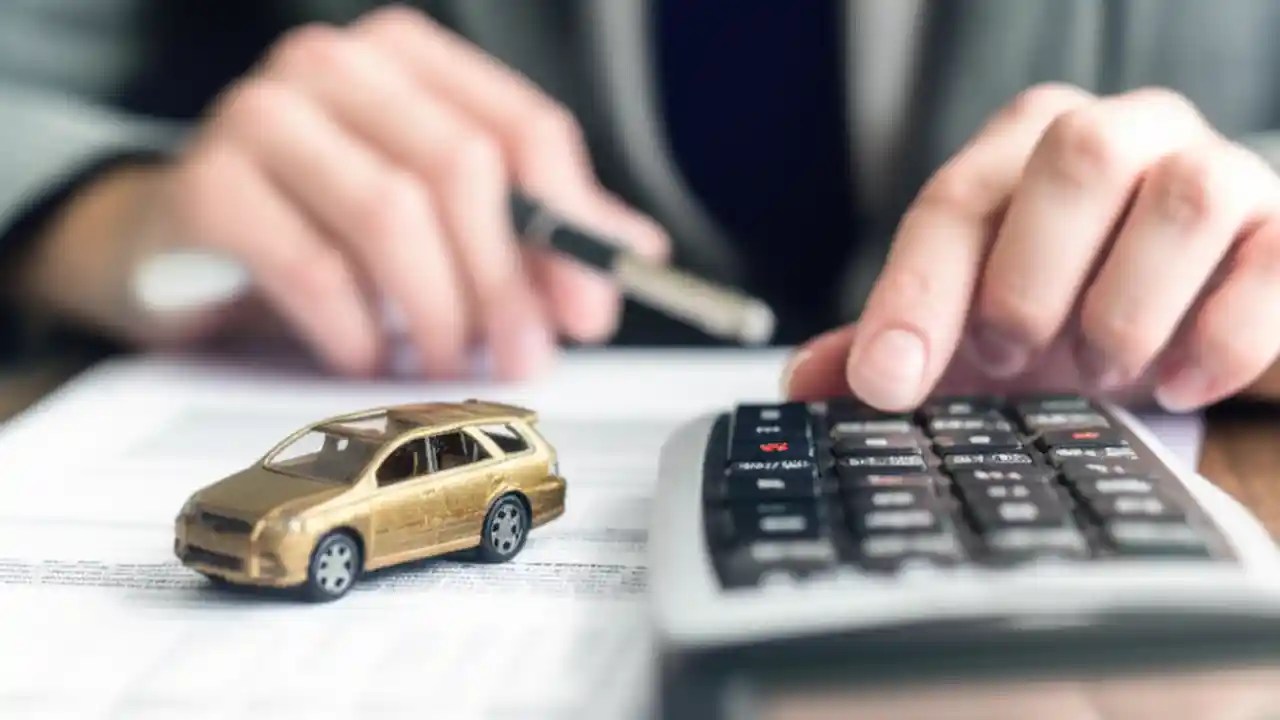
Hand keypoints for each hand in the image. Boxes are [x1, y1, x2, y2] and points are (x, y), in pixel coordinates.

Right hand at [18, 6, 665, 377]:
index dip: (569, 229)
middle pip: (462, 167)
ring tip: (441, 359)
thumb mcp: (441, 222)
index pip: (524, 128)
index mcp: (410, 58)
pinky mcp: (207, 184)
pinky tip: (365, 354)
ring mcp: (264, 115)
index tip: (589, 311)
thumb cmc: (324, 225)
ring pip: (393, 212)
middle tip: (521, 356)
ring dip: (436, 310)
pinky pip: (313, 267)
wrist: (185, 245)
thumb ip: (532, 230)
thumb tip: (630, 252)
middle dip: (505, 281)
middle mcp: (338, 66)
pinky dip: (356, 329)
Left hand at [785, 84, 1279, 410]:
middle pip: (1076, 160)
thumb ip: (897, 340)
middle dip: (1030, 281)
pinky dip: (1219, 340)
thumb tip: (809, 381)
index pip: (957, 200)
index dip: (915, 296)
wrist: (1191, 301)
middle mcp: (1122, 135)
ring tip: (1099, 372)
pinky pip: (1271, 268)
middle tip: (1014, 360)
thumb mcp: (975, 322)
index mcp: (1025, 147)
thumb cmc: (1070, 300)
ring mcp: (1214, 171)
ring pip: (1183, 199)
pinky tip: (1177, 385)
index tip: (886, 383)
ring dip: (1124, 310)